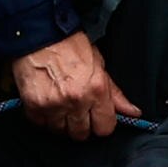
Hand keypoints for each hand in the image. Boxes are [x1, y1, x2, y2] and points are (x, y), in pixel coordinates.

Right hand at [11, 32, 131, 140]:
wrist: (39, 32)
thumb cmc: (69, 44)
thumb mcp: (99, 64)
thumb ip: (114, 93)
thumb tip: (133, 112)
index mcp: (96, 90)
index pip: (105, 128)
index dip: (101, 123)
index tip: (95, 117)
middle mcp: (76, 100)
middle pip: (81, 134)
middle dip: (80, 124)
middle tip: (75, 109)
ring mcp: (53, 104)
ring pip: (60, 131)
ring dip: (60, 121)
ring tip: (58, 104)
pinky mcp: (33, 104)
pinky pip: (40, 124)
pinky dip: (42, 117)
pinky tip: (45, 102)